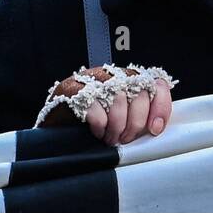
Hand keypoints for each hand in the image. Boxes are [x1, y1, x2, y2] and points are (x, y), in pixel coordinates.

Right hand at [37, 65, 174, 144]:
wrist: (52, 130)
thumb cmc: (91, 126)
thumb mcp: (122, 119)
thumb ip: (140, 115)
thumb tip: (156, 127)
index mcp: (127, 78)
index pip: (155, 84)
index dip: (160, 106)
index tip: (155, 129)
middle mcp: (112, 73)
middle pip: (140, 92)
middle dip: (136, 122)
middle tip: (126, 139)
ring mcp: (92, 79)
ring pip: (120, 99)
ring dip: (117, 127)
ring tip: (110, 139)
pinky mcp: (73, 89)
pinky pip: (97, 108)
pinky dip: (100, 125)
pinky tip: (96, 132)